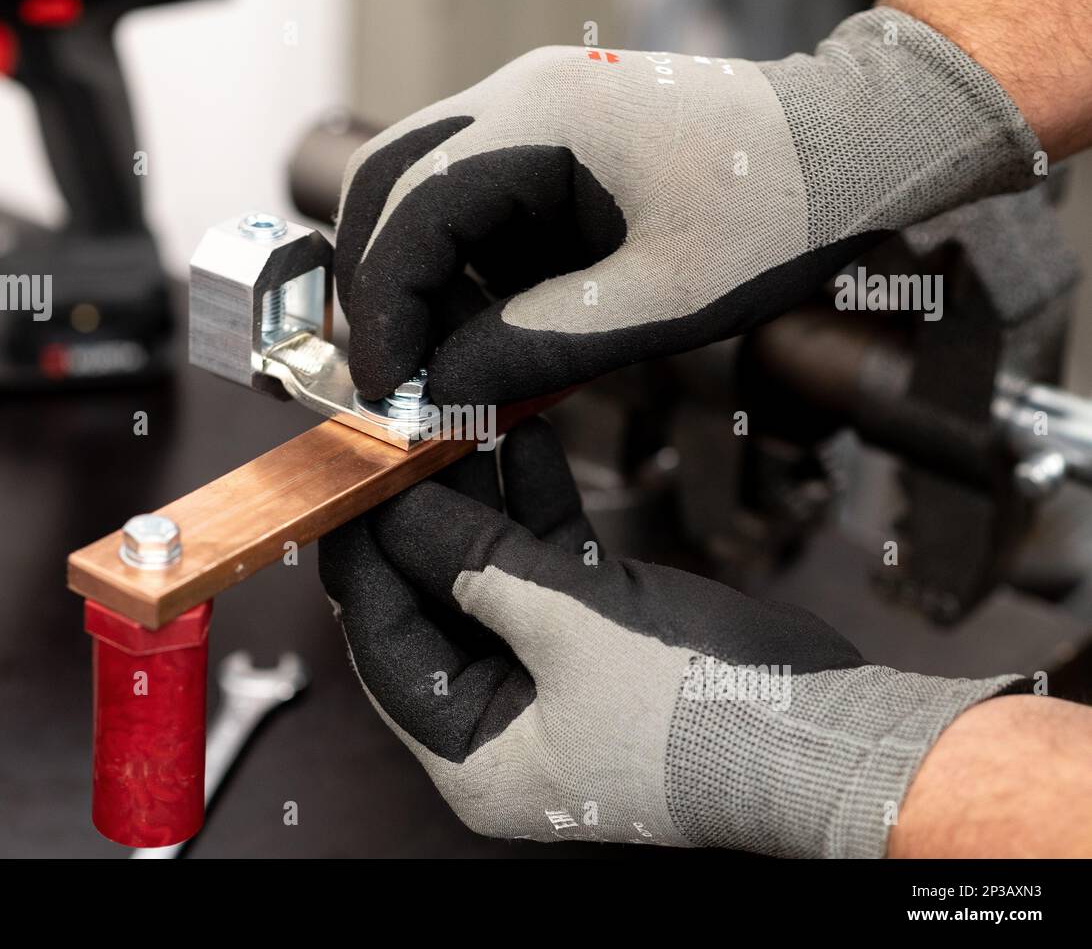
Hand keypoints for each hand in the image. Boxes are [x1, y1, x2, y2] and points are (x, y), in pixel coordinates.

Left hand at [319, 418, 1020, 855]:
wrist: (828, 734)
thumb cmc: (699, 717)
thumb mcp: (568, 630)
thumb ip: (477, 564)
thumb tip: (398, 507)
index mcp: (472, 755)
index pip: (383, 646)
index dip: (365, 561)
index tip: (350, 485)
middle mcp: (501, 720)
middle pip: (433, 605)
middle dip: (425, 521)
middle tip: (404, 442)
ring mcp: (550, 676)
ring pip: (491, 576)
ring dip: (483, 503)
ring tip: (460, 423)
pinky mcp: (597, 638)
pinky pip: (549, 568)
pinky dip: (542, 509)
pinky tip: (530, 440)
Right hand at [334, 7, 1038, 405]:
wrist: (848, 148)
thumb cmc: (772, 215)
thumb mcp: (658, 301)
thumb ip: (536, 347)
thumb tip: (434, 395)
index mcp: (539, 119)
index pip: (407, 211)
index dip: (381, 310)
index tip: (388, 392)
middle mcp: (516, 99)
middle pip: (386, 188)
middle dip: (378, 291)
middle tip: (397, 381)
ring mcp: (529, 115)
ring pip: (420, 198)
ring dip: (418, 285)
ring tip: (453, 367)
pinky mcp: (547, 143)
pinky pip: (471, 207)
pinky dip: (462, 273)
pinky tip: (496, 329)